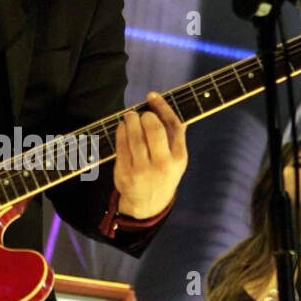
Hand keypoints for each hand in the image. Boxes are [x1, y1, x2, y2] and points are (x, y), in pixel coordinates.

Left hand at [113, 92, 187, 218]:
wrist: (148, 204)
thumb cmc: (163, 174)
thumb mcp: (176, 159)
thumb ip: (175, 135)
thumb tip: (168, 106)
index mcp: (178, 158)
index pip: (173, 125)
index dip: (162, 106)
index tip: (152, 96)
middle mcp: (162, 164)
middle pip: (154, 128)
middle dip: (144, 115)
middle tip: (140, 114)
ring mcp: (143, 170)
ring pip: (135, 135)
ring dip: (130, 120)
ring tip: (130, 116)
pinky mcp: (125, 173)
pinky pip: (121, 145)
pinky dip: (121, 131)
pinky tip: (122, 127)